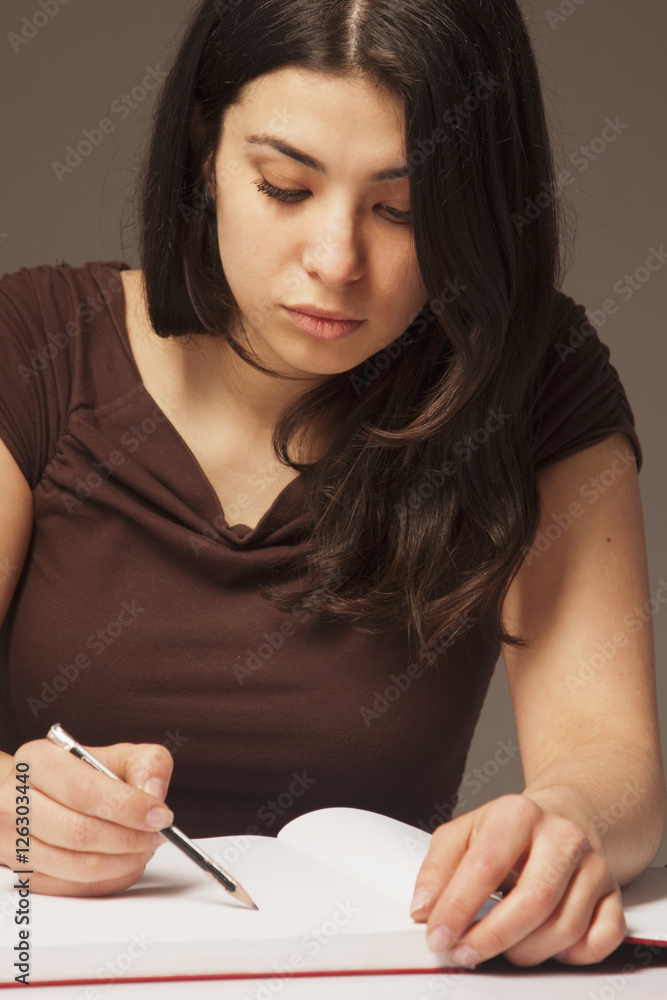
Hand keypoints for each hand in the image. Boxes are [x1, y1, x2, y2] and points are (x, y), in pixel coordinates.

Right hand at [0, 739, 173, 896]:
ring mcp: (14, 841)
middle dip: (129, 838)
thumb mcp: (118, 754)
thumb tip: (153, 792)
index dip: (128, 807)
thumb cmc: (82, 774)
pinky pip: (72, 888)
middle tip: (156, 835)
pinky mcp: (24, 872)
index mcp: (37, 762)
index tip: (160, 815)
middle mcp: (16, 802)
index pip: (83, 791)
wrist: (43, 793)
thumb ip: (145, 764)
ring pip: (76, 866)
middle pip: (79, 832)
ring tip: (144, 848)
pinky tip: (126, 863)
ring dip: (122, 862)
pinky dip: (109, 880)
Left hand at [409, 793, 625, 966]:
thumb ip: (438, 869)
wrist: (565, 814)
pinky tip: (547, 944)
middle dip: (492, 937)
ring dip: (525, 950)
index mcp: (518, 813)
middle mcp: (562, 836)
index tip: (437, 934)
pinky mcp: (614, 894)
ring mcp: (593, 865)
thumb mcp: (465, 832)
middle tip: (464, 952)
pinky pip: (601, 940)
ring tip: (500, 945)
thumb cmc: (511, 830)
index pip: (486, 865)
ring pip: (565, 928)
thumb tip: (423, 909)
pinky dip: (572, 955)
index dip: (457, 907)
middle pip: (533, 901)